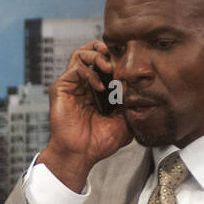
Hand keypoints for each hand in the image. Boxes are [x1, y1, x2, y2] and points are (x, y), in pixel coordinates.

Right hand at [37, 40, 132, 191]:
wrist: (81, 154)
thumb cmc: (98, 142)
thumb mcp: (124, 122)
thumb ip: (131, 106)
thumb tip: (142, 92)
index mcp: (95, 91)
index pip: (103, 64)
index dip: (115, 59)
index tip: (128, 67)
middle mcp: (82, 85)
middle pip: (90, 52)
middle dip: (103, 49)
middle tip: (115, 56)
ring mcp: (71, 85)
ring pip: (80, 54)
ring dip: (96, 55)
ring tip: (108, 66)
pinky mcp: (61, 88)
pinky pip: (75, 68)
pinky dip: (90, 73)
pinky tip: (99, 86)